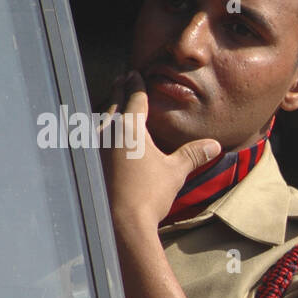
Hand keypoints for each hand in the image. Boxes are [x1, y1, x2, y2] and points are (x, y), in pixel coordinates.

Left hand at [99, 71, 220, 229]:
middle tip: (120, 79)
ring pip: (97, 119)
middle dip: (117, 90)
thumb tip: (214, 145)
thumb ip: (192, 155)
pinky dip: (95, 131)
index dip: (136, 84)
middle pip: (112, 103)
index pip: (134, 98)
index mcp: (130, 128)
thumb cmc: (149, 195)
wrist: (121, 223)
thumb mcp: (175, 172)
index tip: (135, 73)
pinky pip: (89, 137)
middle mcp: (106, 132)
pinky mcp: (84, 162)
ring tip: (109, 104)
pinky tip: (97, 135)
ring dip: (104, 109)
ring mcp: (91, 147)